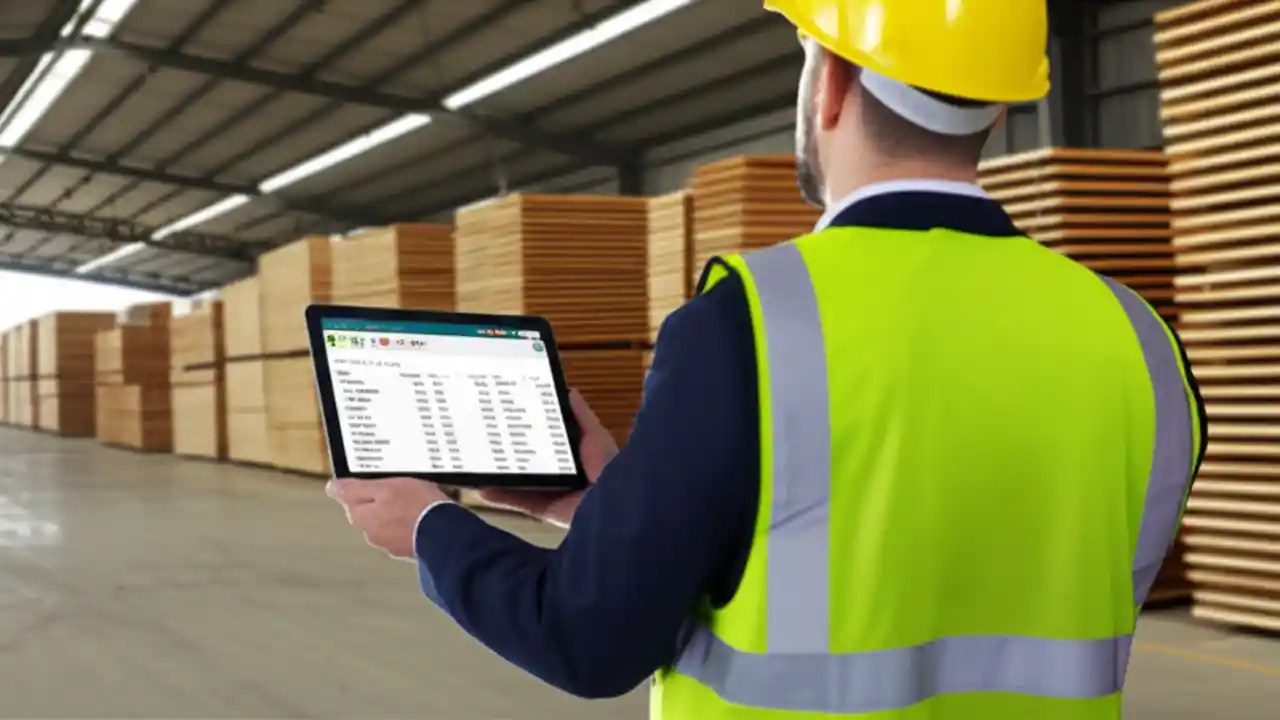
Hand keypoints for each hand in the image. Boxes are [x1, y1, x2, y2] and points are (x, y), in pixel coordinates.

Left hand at [326, 476, 450, 558]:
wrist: (446, 533)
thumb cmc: (417, 506)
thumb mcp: (385, 487)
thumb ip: (357, 489)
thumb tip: (332, 488)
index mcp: (363, 517)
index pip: (348, 498)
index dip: (357, 486)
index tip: (368, 479)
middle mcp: (372, 534)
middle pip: (368, 511)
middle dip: (378, 500)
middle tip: (397, 486)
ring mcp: (390, 544)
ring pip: (386, 522)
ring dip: (394, 513)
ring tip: (414, 500)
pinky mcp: (408, 549)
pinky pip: (403, 531)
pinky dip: (408, 524)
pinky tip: (422, 515)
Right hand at [478, 389, 617, 526]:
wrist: (615, 506)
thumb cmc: (609, 468)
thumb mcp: (595, 437)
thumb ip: (582, 417)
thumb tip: (570, 390)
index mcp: (576, 455)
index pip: (549, 440)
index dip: (531, 429)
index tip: (508, 415)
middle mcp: (563, 474)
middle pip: (531, 461)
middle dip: (510, 452)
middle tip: (485, 437)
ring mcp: (553, 493)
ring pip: (520, 482)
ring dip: (499, 475)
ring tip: (477, 463)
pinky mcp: (545, 510)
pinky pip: (519, 502)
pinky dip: (500, 497)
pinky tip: (481, 489)